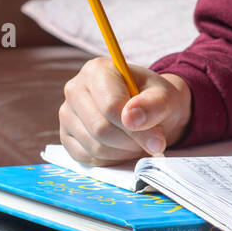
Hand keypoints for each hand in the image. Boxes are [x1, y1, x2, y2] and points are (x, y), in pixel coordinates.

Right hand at [59, 59, 192, 165]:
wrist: (148, 111)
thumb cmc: (155, 100)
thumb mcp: (165, 97)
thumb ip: (153, 105)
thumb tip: (132, 119)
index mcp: (97, 70)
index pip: (110, 107)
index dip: (135, 129)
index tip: (157, 139)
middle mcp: (75, 89)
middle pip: (100, 129)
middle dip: (130, 141)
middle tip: (149, 139)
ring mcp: (67, 114)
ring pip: (95, 147)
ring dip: (123, 151)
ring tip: (136, 140)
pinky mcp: (66, 137)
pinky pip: (88, 158)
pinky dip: (111, 159)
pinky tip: (122, 147)